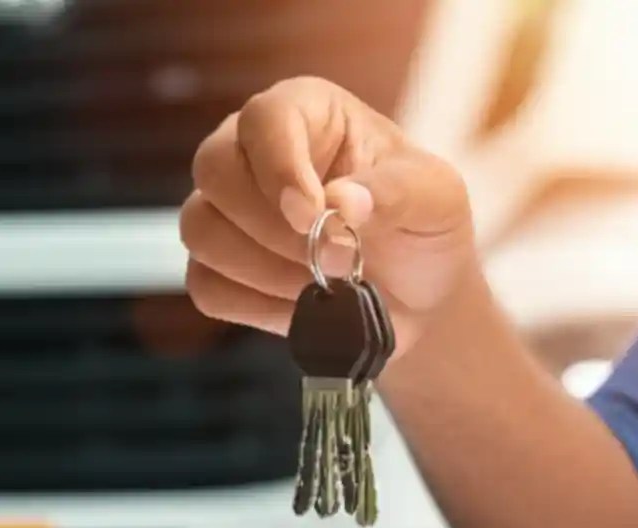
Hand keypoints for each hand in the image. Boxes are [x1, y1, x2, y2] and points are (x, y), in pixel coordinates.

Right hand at [180, 76, 474, 356]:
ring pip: (202, 231)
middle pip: (213, 170)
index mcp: (306, 112)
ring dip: (265, 269)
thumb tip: (340, 201)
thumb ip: (395, 191)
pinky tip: (299, 302)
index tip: (313, 215)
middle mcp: (251, 150)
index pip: (265, 118)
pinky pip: (206, 285)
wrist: (414, 297)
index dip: (280, 168)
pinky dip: (255, 304)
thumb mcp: (435, 199)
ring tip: (323, 282)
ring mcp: (224, 210)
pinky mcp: (214, 266)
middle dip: (271, 227)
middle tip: (331, 257)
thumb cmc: (421, 227)